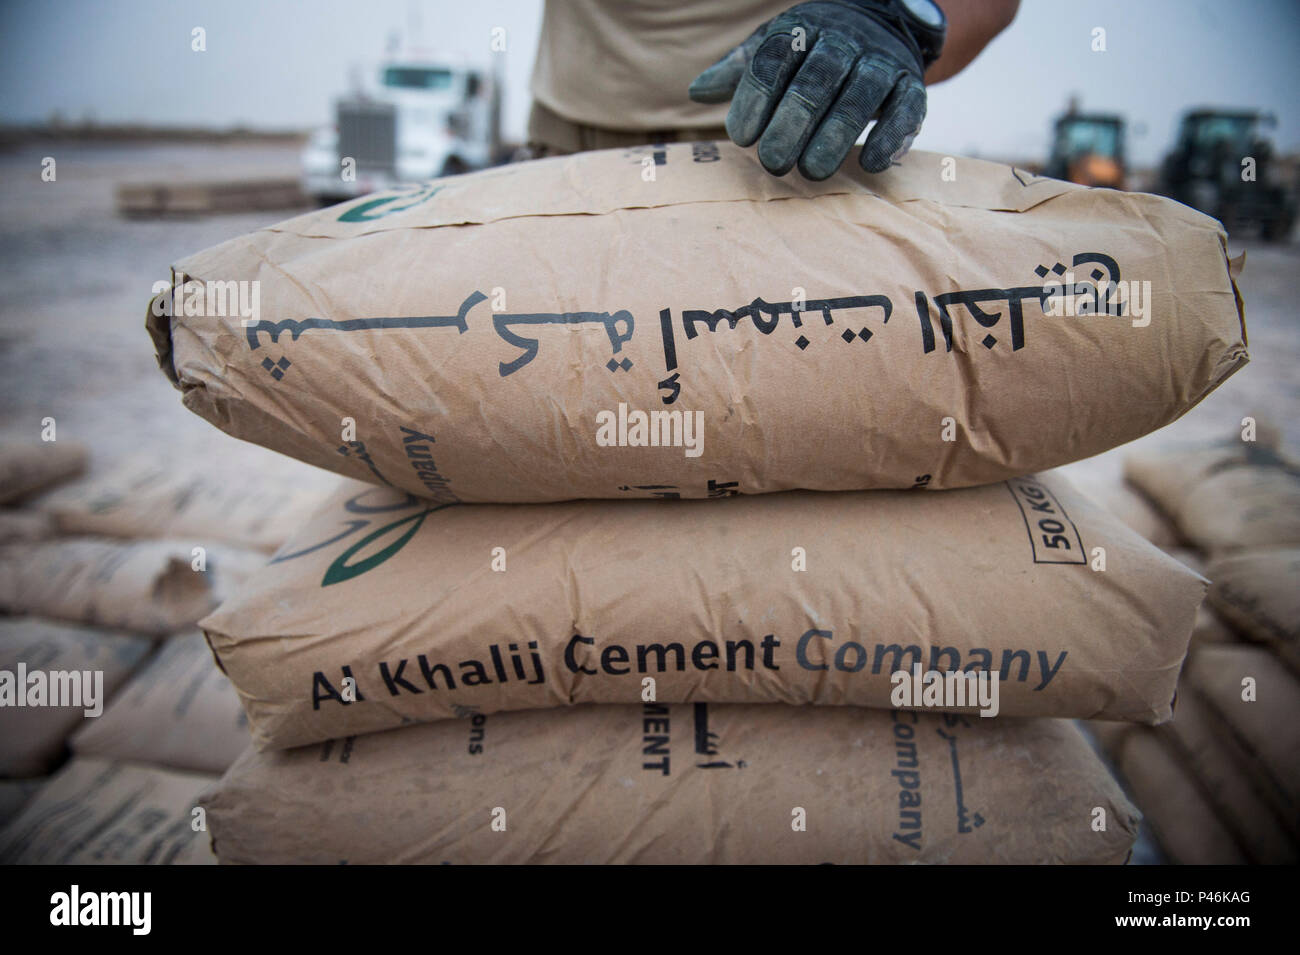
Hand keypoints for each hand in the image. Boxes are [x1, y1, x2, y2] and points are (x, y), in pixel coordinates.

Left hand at [689, 1, 928, 178]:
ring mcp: (880, 61)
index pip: (775, 60)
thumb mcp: (773, 51)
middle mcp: (842, 41)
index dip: (756, 99)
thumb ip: (738, 72)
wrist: (880, 24)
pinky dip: (890, 137)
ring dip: (835, 137)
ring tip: (811, 173)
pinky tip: (871, 165)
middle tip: (772, 163)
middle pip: (816, 80)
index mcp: (800, 29)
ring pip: (859, 96)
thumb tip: (696, 91)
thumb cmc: (810, 51)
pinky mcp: (911, 84)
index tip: (742, 137)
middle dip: (792, 123)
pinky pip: (906, 108)